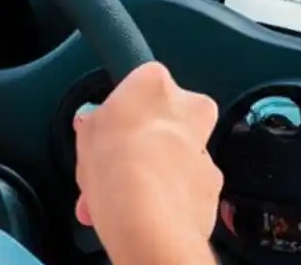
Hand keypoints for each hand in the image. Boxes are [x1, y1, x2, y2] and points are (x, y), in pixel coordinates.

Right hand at [73, 62, 222, 264]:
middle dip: (149, 141)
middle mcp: (190, 107)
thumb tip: (93, 123)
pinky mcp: (215, 185)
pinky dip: (171, 199)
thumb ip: (94, 124)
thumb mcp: (85, 134)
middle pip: (171, 117)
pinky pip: (188, 187)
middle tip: (121, 165)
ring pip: (179, 156)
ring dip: (157, 174)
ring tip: (125, 201)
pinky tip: (146, 215)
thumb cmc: (114, 164)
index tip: (114, 128)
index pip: (144, 80)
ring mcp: (205, 148)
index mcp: (155, 82)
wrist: (149, 218)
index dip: (127, 108)